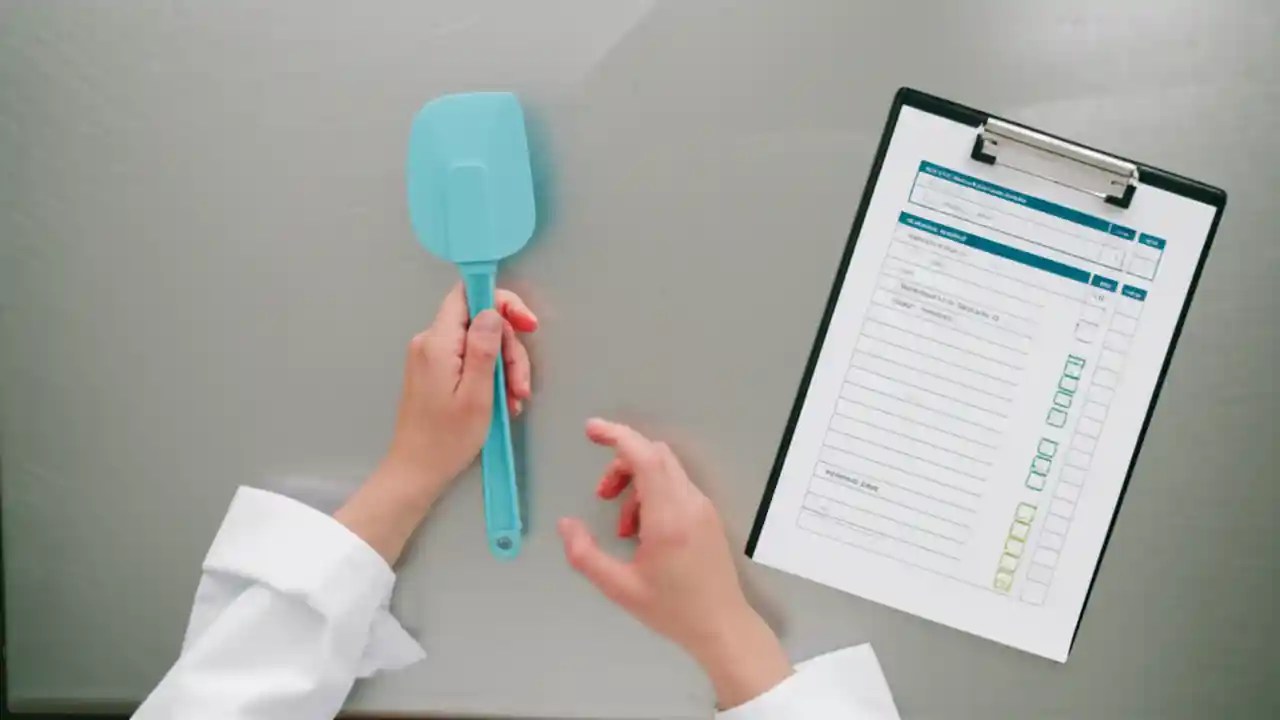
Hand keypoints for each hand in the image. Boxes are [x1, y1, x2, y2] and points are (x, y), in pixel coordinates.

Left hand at [384, 283, 537, 489]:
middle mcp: (430, 341)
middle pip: (480, 321)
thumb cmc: (447, 438)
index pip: (467, 294)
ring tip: (514, 402)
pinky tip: (502, 403)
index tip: (526, 325)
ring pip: (479, 343)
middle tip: (521, 386)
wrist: (416, 471)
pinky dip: (490, 377)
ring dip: (503, 368)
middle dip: (508, 349)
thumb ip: (483, 348)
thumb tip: (492, 310)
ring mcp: (431, 357)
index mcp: (438, 342)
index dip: (500, 301)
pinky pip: (469, 360)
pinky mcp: (435, 371)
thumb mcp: (476, 394)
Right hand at [557, 419, 791, 709]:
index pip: (645, 457)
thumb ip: (585, 555)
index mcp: (668, 517)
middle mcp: (689, 504)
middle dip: (621, 463)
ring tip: (621, 526)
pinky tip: (641, 530)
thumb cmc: (672, 610)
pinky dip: (652, 494)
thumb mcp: (619, 588)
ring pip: (666, 470)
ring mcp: (702, 507)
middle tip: (601, 494)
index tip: (591, 430)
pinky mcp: (707, 516)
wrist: (722, 625)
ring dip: (636, 483)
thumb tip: (566, 524)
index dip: (617, 435)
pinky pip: (676, 486)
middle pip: (655, 456)